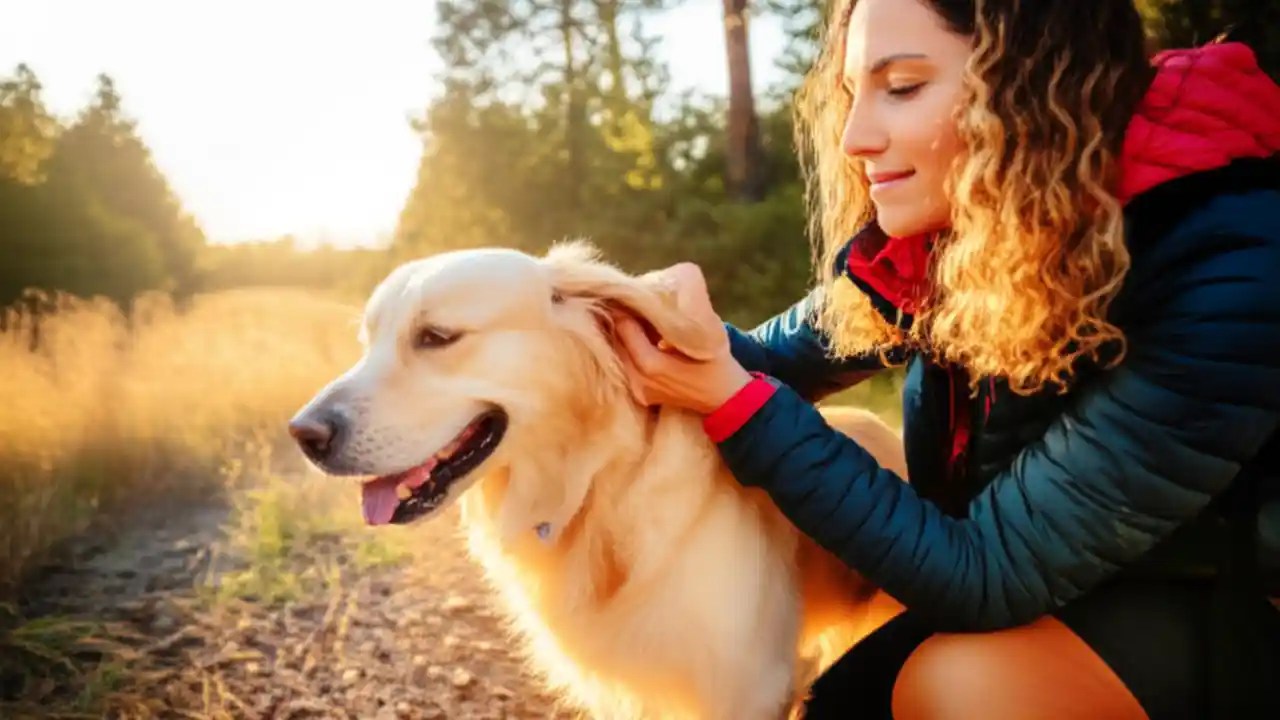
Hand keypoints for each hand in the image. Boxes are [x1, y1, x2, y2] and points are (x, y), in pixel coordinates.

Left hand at [611, 263, 752, 414]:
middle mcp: (639, 380)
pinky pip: (625, 364)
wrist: (728, 400)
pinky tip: (640, 338)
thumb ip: (676, 316)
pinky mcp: (639, 394)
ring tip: (634, 318)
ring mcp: (637, 390)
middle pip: (615, 339)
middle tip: (629, 301)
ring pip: (618, 352)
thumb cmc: (718, 363)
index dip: (626, 306)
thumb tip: (655, 290)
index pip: (624, 326)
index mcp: (652, 365)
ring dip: (623, 334)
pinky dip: (629, 348)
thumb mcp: (705, 334)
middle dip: (621, 319)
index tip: (631, 292)